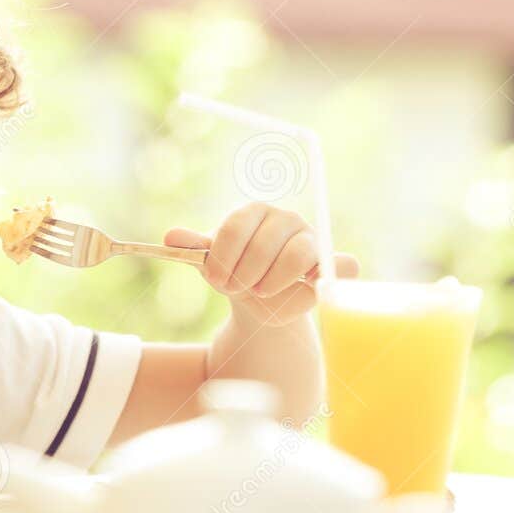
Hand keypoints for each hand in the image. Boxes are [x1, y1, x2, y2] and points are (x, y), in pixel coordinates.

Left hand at [166, 202, 359, 327]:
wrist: (258, 300)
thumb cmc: (234, 273)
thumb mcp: (210, 263)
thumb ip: (193, 250)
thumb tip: (169, 237)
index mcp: (253, 211)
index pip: (235, 227)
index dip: (222, 258)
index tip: (215, 280)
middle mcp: (285, 218)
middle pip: (264, 244)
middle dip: (244, 275)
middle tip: (237, 289)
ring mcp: (312, 239)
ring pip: (298, 255)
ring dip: (274, 281)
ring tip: (261, 292)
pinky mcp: (332, 263)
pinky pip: (343, 264)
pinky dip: (332, 275)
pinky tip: (313, 287)